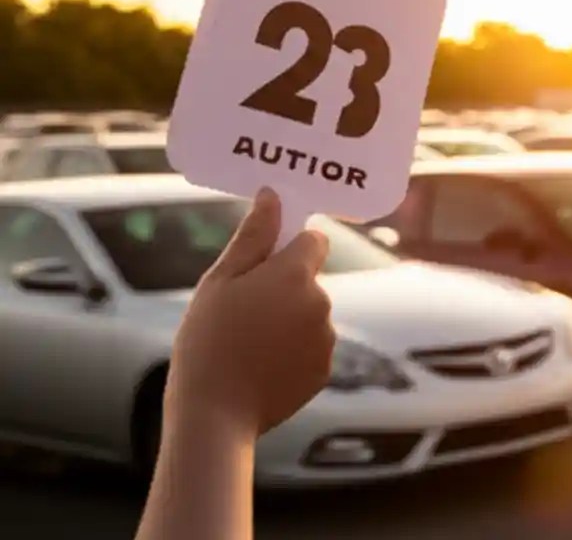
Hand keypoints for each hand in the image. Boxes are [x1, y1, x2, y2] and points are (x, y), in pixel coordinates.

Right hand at [167, 187, 334, 436]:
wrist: (215, 413)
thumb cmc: (208, 340)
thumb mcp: (220, 281)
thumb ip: (253, 237)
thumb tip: (273, 196)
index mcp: (296, 274)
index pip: (314, 240)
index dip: (291, 246)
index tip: (265, 261)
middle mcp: (321, 302)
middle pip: (308, 281)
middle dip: (282, 288)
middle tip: (240, 312)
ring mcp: (326, 338)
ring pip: (309, 316)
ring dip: (287, 321)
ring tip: (246, 344)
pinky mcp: (324, 370)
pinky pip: (309, 348)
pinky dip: (291, 352)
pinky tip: (259, 366)